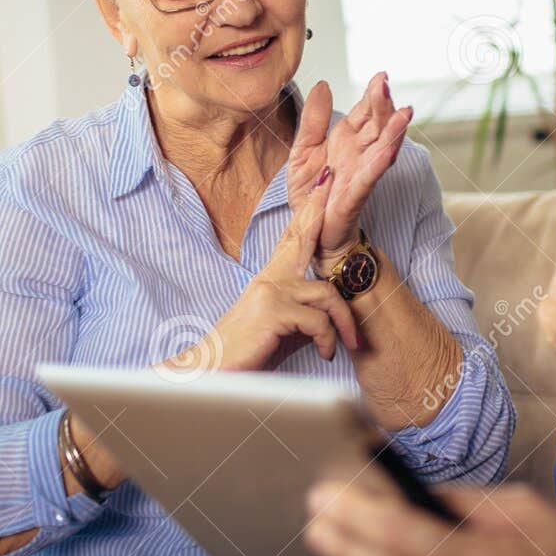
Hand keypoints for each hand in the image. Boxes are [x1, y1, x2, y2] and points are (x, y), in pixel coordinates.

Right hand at [190, 167, 361, 372]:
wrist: (210, 374)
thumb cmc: (247, 355)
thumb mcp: (281, 331)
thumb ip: (303, 316)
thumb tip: (329, 316)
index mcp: (269, 280)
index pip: (291, 241)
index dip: (306, 215)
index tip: (320, 187)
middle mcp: (268, 279)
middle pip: (301, 239)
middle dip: (318, 211)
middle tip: (330, 181)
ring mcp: (270, 292)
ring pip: (326, 293)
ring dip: (343, 323)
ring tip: (346, 343)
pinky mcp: (272, 311)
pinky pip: (318, 320)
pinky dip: (327, 340)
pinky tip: (322, 354)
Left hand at [286, 75, 412, 271]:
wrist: (310, 231)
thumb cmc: (311, 193)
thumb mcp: (302, 151)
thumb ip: (312, 121)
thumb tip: (323, 85)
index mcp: (346, 140)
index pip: (364, 113)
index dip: (373, 95)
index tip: (381, 76)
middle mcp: (358, 154)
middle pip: (376, 125)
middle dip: (383, 106)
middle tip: (386, 84)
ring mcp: (360, 174)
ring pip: (381, 148)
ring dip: (394, 131)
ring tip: (404, 112)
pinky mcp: (355, 195)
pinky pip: (370, 176)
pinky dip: (380, 161)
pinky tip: (390, 148)